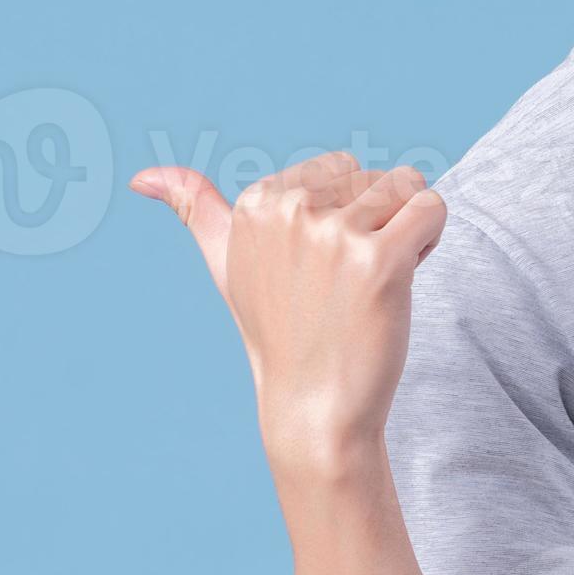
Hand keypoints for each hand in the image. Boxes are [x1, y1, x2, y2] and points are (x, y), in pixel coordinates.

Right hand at [130, 150, 448, 469]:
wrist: (314, 407)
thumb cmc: (279, 334)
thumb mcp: (226, 266)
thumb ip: (194, 210)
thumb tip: (141, 177)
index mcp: (255, 203)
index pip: (340, 167)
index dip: (346, 215)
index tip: (321, 267)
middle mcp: (288, 210)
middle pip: (376, 176)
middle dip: (379, 220)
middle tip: (349, 282)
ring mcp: (332, 234)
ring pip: (408, 187)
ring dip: (407, 232)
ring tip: (374, 282)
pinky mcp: (378, 258)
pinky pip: (432, 208)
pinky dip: (431, 239)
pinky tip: (404, 279)